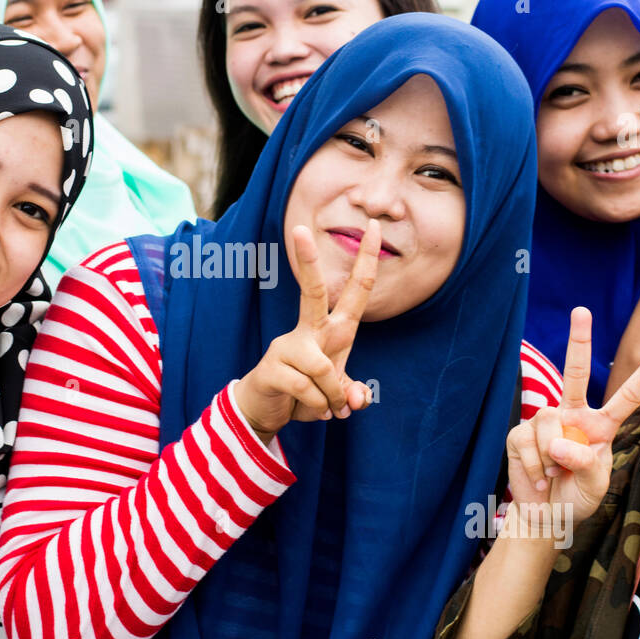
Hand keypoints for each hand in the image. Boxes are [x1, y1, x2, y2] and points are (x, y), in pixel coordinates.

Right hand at [233, 221, 378, 444]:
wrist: (265, 410)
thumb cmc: (306, 393)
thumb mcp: (337, 393)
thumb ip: (352, 392)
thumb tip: (358, 399)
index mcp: (331, 330)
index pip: (354, 291)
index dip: (367, 260)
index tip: (375, 228)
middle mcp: (308, 331)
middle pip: (311, 293)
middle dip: (307, 262)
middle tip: (299, 229)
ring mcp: (286, 347)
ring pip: (323, 369)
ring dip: (332, 396)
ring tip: (327, 407)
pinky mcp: (271, 368)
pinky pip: (308, 389)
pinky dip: (317, 406)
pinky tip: (308, 409)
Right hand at [505, 307, 639, 527]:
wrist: (545, 516)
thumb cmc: (577, 498)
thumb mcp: (595, 485)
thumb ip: (586, 461)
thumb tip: (558, 441)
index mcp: (600, 426)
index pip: (626, 398)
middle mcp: (573, 416)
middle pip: (576, 372)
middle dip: (578, 340)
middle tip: (581, 311)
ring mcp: (545, 422)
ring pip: (549, 422)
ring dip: (553, 457)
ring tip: (555, 475)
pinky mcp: (520, 434)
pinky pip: (529, 443)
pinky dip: (535, 467)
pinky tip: (539, 479)